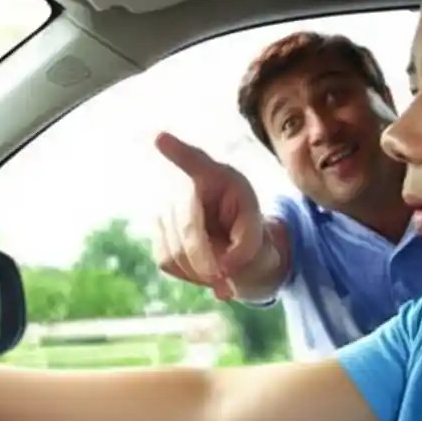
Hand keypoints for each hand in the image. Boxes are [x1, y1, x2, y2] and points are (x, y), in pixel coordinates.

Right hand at [153, 132, 264, 299]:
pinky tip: (202, 269)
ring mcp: (168, 209)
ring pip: (174, 250)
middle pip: (188, 226)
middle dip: (206, 260)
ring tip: (219, 272)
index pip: (195, 161)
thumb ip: (248, 249)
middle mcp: (189, 187)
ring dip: (199, 272)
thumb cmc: (252, 237)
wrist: (237, 252)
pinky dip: (187, 275)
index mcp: (220, 178)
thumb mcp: (264, 239)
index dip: (177, 151)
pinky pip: (166, 261)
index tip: (161, 139)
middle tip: (225, 281)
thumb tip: (221, 268)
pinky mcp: (158, 232)